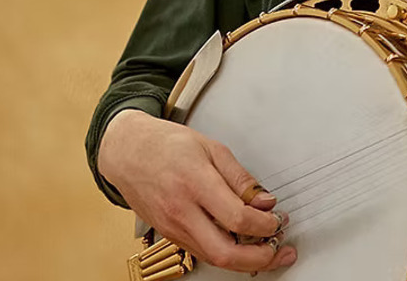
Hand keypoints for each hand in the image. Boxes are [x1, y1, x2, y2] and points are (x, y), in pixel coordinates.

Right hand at [98, 109, 297, 272]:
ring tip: (268, 249)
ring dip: (246, 260)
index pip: (237, 218)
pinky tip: (242, 245)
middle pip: (224, 253)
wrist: (126, 152)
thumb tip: (265, 202)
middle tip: (280, 250)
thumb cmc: (165, 145)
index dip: (265, 225)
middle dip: (260, 258)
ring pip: (214, 258)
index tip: (277, 219)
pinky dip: (226, 253)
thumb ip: (241, 178)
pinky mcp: (169, 235)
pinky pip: (202, 252)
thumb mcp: (212, 148)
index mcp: (195, 183)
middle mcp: (181, 211)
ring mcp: (172, 227)